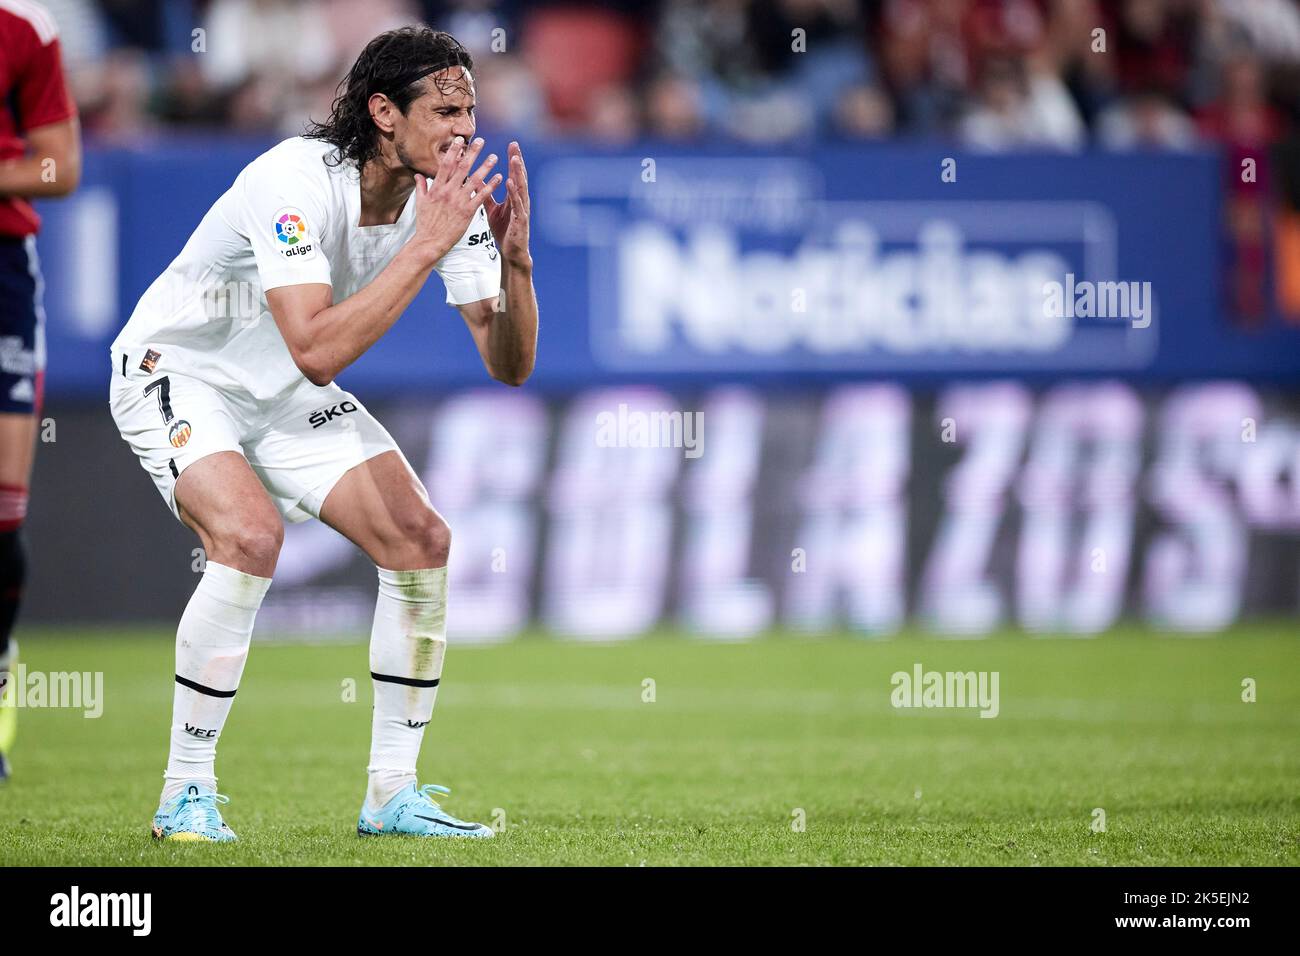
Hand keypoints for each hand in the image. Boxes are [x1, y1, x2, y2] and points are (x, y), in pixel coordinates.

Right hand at [411, 136, 501, 262]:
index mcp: (437, 188)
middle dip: (472, 153)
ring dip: (485, 167)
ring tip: (494, 157)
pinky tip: (498, 178)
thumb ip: (421, 186)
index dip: (454, 151)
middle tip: (481, 141)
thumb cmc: (425, 223)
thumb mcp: (420, 203)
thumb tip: (417, 174)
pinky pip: (481, 196)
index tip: (460, 140)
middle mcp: (448, 191)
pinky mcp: (467, 212)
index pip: (446, 164)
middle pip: (462, 168)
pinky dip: (490, 186)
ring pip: (474, 180)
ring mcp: (458, 201)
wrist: (430, 242)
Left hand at [483, 141, 530, 268]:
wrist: (511, 251)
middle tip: (515, 145)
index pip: (514, 174)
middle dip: (518, 161)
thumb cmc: (504, 230)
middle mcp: (520, 200)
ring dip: (518, 173)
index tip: (511, 145)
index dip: (513, 160)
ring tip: (515, 159)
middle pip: (520, 177)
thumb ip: (485, 194)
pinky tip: (510, 182)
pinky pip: (517, 204)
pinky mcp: (520, 220)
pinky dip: (514, 193)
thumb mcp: (492, 209)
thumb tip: (476, 178)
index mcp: (513, 197)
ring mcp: (522, 209)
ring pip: (521, 188)